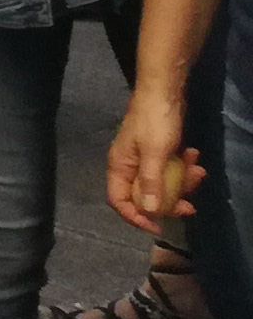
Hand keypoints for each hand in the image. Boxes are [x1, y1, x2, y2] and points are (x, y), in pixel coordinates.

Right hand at [112, 85, 207, 232]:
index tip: (159, 227)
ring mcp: (144, 159)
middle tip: (189, 206)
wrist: (164, 91)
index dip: (137, 217)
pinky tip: (194, 156)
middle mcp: (129, 166)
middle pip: (144, 196)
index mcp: (120, 167)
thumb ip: (151, 183)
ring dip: (182, 182)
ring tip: (198, 171)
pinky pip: (170, 170)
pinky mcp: (158, 152)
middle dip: (169, 202)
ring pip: (162, 184)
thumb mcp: (155, 154)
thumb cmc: (155, 122)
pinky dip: (184, 168)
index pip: (119, 200)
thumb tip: (149, 213)